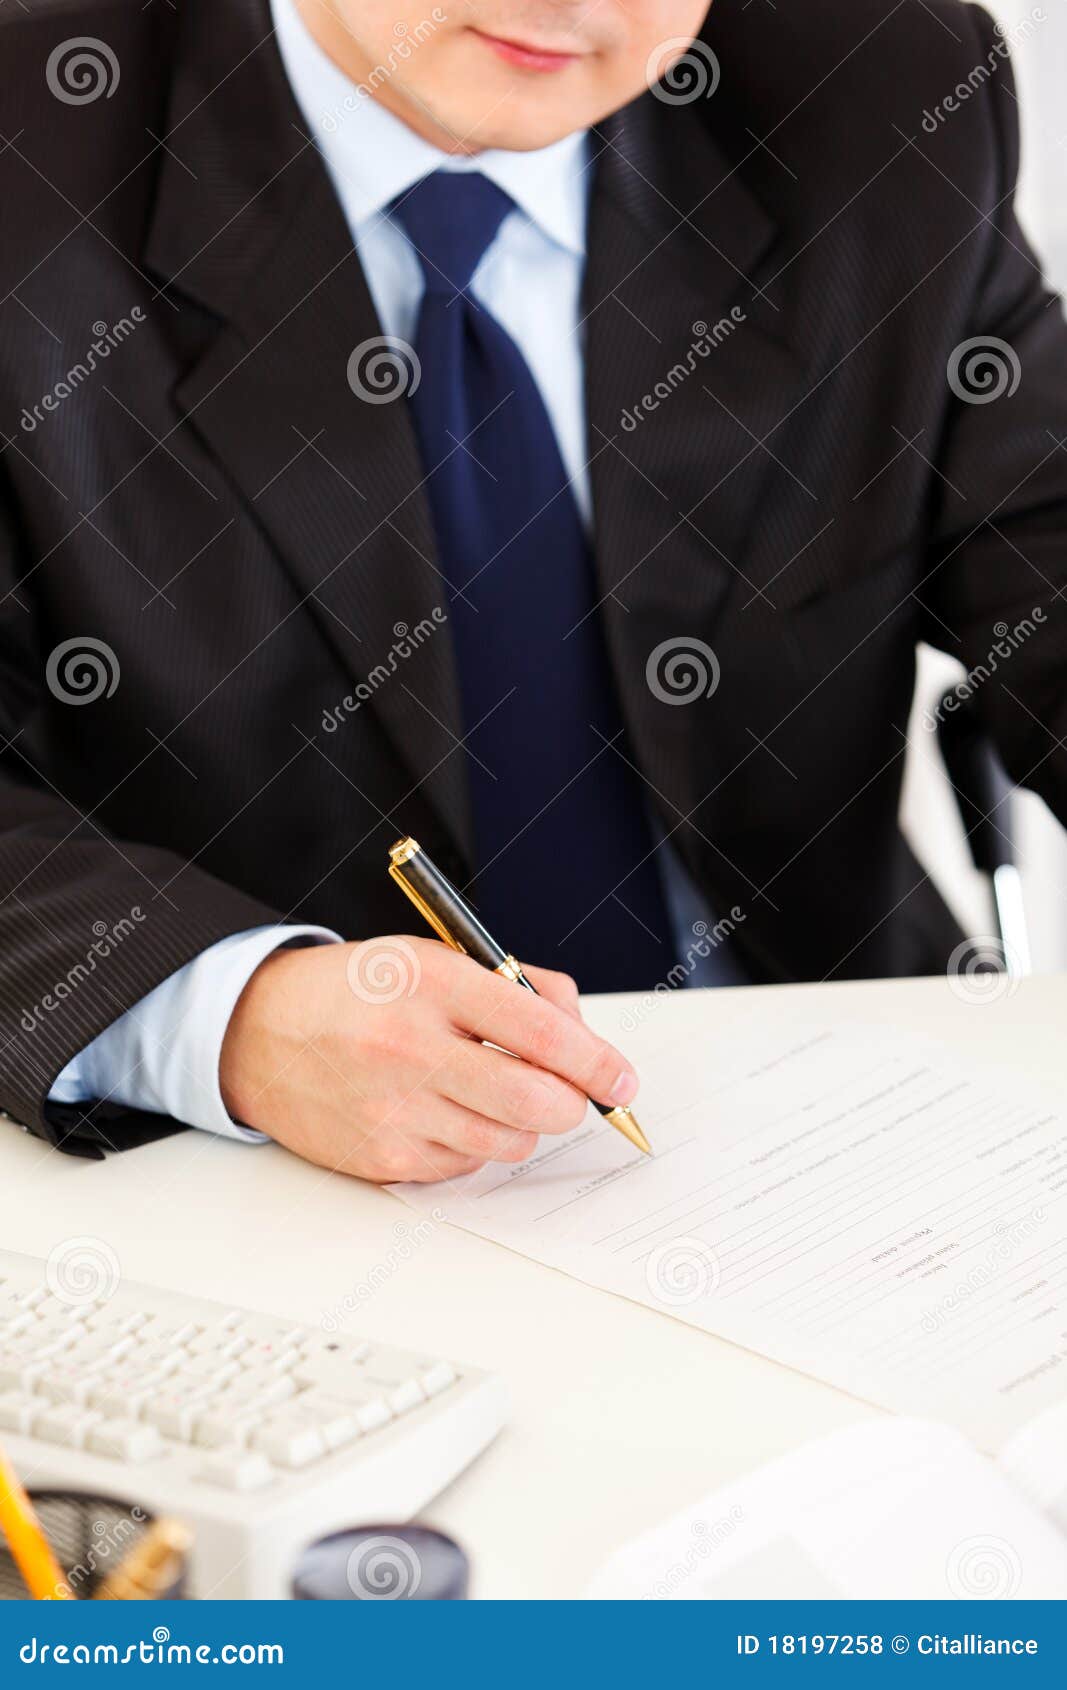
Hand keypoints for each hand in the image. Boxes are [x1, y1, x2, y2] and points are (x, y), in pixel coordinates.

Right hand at [219, 936, 639, 1182]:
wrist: (259, 1032)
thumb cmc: (360, 992)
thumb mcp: (436, 958)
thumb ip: (520, 988)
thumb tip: (585, 1038)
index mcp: (432, 985)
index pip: (540, 1029)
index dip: (596, 1061)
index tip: (622, 1078)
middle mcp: (411, 1048)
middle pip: (536, 1101)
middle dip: (572, 1103)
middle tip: (571, 1095)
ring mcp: (395, 1109)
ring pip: (510, 1141)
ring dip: (521, 1122)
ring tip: (490, 1090)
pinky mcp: (382, 1157)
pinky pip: (466, 1164)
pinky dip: (473, 1142)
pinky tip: (443, 1110)